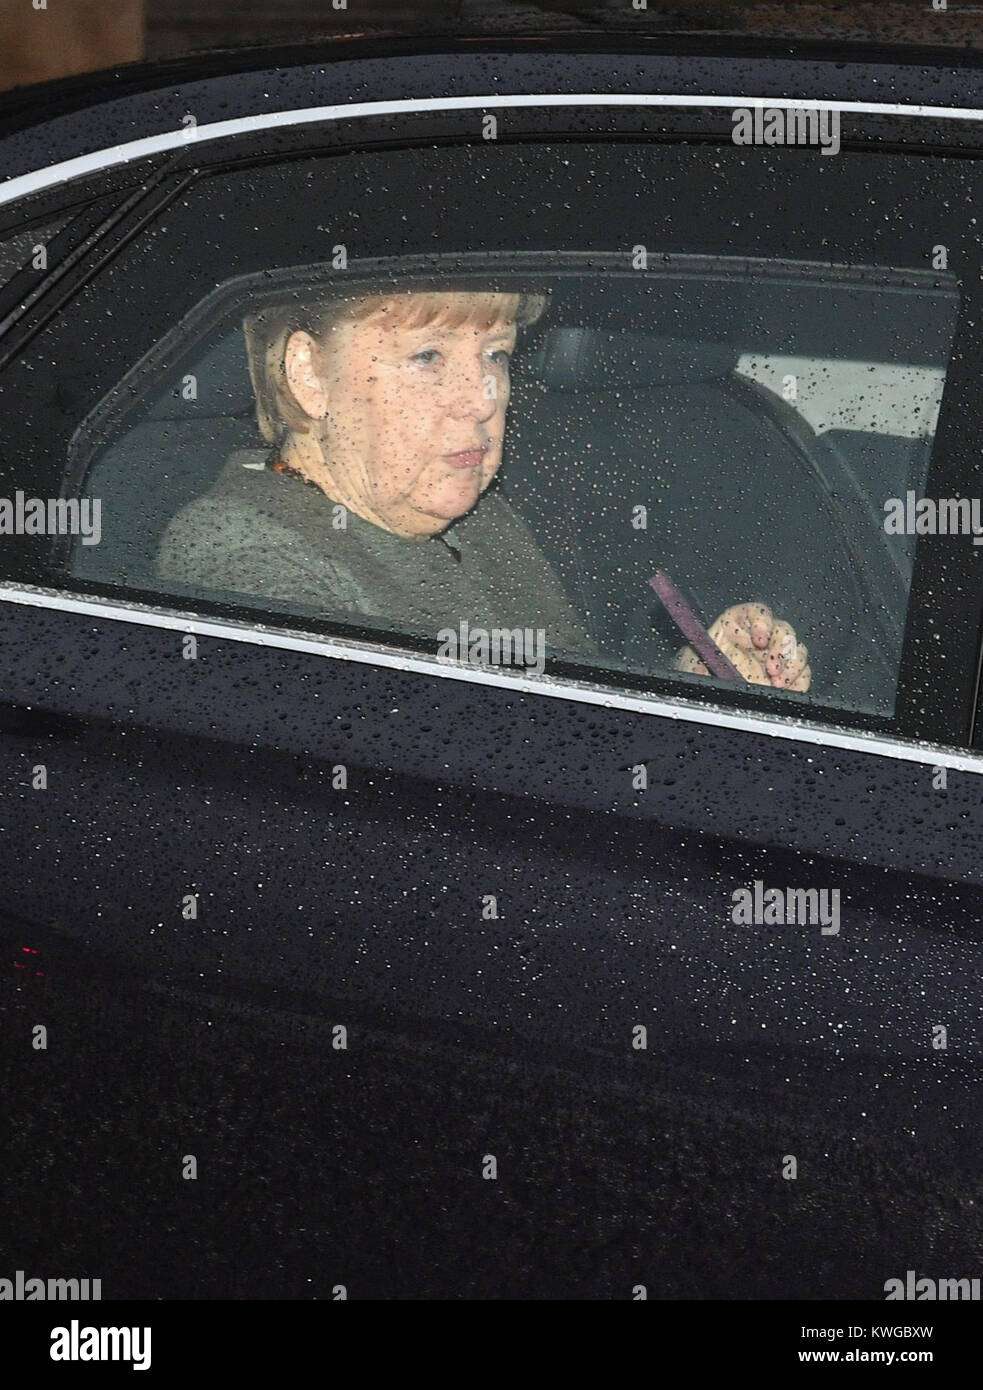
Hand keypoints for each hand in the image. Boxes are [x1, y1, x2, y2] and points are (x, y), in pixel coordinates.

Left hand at [674, 602, 810, 690]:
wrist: (697, 694)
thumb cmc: (692, 672)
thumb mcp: (688, 665)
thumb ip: (697, 663)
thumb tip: (701, 669)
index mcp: (734, 626)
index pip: (756, 612)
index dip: (761, 621)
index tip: (759, 639)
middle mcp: (756, 639)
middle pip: (781, 630)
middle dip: (781, 648)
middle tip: (772, 669)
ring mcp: (771, 657)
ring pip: (796, 650)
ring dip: (793, 665)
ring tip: (779, 683)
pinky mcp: (782, 676)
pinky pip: (801, 673)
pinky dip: (800, 681)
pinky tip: (792, 690)